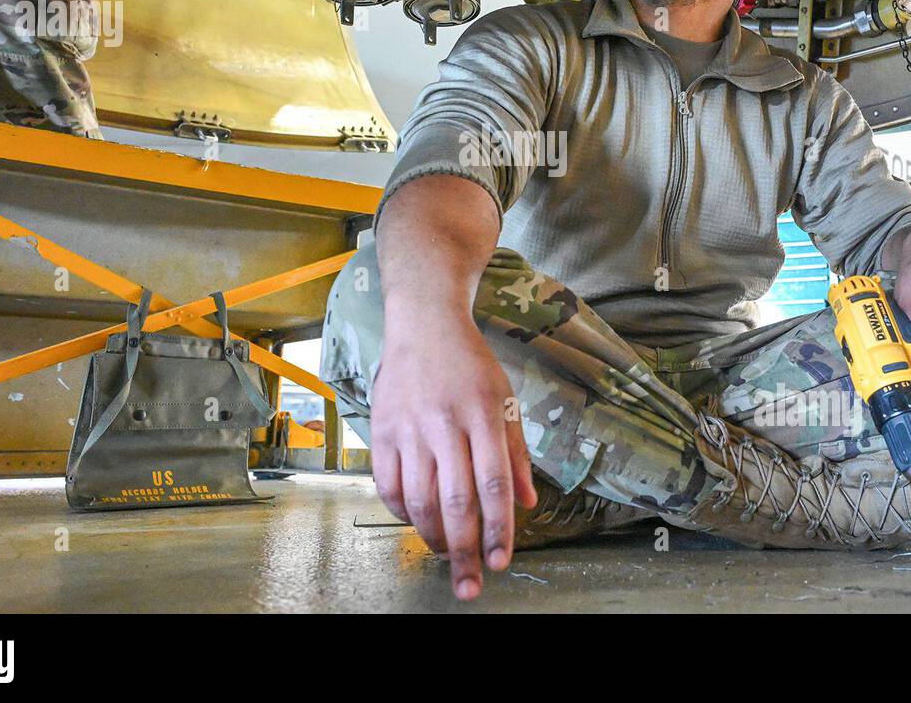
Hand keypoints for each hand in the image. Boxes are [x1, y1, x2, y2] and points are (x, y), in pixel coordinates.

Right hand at [370, 316, 537, 600]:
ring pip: (419, 500)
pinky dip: (404, 513)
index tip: (502, 562)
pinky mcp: (382, 431)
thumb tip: (528, 503)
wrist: (423, 325)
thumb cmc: (471, 364)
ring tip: (448, 554)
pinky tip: (419, 521)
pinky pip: (389, 486)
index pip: (492, 484)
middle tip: (470, 586)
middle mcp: (445, 424)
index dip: (498, 528)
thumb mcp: (506, 399)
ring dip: (433, 537)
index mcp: (483, 415)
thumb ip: (517, 453)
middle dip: (465, 551)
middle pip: (455, 501)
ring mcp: (409, 429)